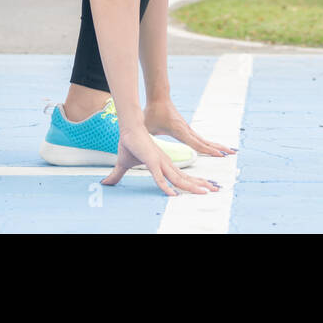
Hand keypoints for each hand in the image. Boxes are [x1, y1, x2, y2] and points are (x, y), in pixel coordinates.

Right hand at [102, 124, 221, 195]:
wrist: (127, 128)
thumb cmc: (128, 144)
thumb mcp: (124, 164)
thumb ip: (119, 175)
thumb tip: (105, 183)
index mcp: (163, 163)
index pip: (181, 175)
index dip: (193, 182)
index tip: (206, 188)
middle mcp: (165, 163)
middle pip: (185, 177)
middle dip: (201, 184)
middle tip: (216, 190)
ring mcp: (160, 162)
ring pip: (178, 178)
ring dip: (191, 186)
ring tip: (206, 192)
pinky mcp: (151, 160)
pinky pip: (159, 177)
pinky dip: (166, 187)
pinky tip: (172, 195)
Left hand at [144, 98, 237, 156]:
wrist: (159, 98)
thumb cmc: (152, 113)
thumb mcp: (147, 126)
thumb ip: (144, 136)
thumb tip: (135, 144)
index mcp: (179, 130)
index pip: (195, 142)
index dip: (206, 150)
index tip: (218, 154)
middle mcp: (187, 130)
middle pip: (205, 141)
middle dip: (218, 148)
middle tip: (231, 154)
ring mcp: (188, 129)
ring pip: (205, 140)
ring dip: (217, 146)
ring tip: (230, 151)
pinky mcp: (187, 129)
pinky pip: (200, 139)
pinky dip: (209, 144)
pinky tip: (215, 149)